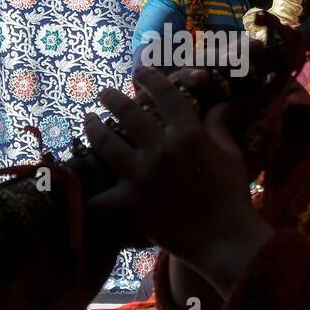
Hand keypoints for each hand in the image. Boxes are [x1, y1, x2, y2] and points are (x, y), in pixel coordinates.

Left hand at [83, 66, 271, 296]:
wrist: (224, 237)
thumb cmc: (232, 195)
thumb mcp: (231, 154)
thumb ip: (219, 126)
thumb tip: (220, 104)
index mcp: (188, 133)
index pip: (164, 94)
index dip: (149, 78)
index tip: (140, 72)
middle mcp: (161, 149)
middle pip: (127, 112)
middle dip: (112, 98)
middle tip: (104, 93)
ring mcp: (142, 175)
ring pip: (105, 143)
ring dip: (93, 128)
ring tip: (89, 121)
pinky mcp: (131, 202)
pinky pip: (100, 197)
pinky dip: (87, 193)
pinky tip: (78, 185)